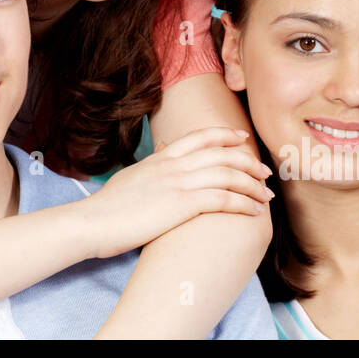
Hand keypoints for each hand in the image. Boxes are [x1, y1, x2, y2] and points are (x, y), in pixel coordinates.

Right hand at [80, 127, 272, 260]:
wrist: (92, 222)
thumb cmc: (107, 207)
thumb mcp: (131, 179)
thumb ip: (149, 171)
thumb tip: (159, 166)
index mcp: (160, 158)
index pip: (199, 137)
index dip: (225, 135)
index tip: (243, 139)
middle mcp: (172, 166)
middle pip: (221, 153)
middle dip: (248, 161)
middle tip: (264, 171)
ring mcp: (177, 183)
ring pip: (227, 175)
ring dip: (252, 184)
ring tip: (266, 194)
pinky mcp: (181, 205)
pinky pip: (222, 199)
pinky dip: (243, 204)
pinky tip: (254, 212)